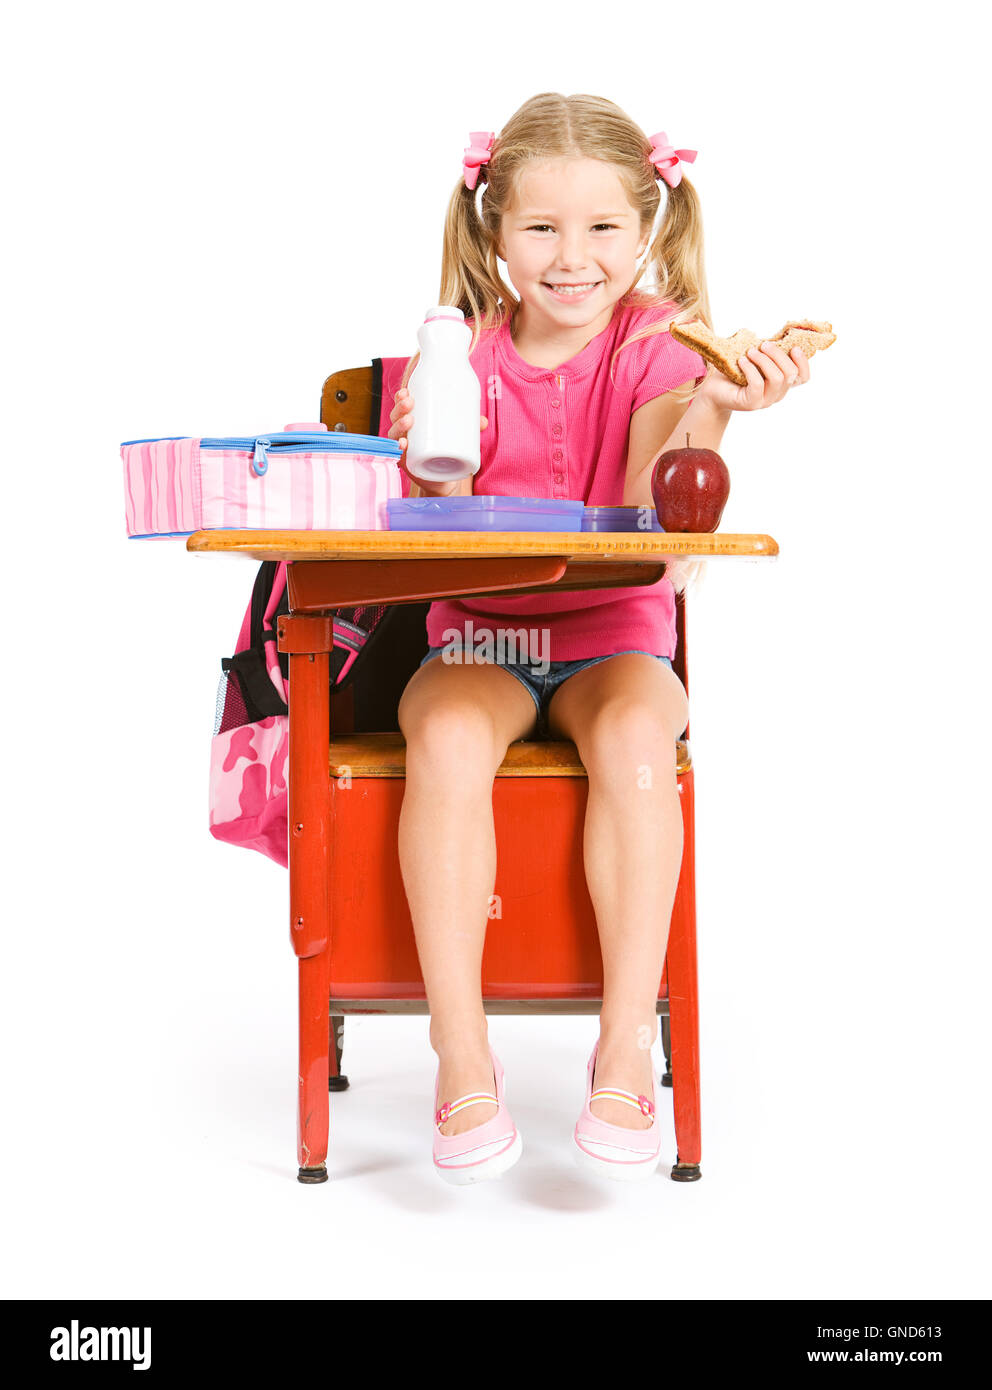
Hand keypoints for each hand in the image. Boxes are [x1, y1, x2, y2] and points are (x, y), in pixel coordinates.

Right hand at [389, 388, 487, 483]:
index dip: (400, 398)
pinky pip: (397, 456)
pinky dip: (397, 449)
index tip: (406, 391)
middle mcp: (404, 435)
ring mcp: (403, 450)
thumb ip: (469, 429)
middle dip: (400, 408)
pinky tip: (402, 444)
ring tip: (409, 420)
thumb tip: (483, 421)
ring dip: (398, 426)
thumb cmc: (447, 454)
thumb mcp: (457, 438)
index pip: (401, 408)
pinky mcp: (406, 464)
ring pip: (394, 434)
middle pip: (395, 418)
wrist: (443, 481)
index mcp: (413, 424)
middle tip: (411, 403)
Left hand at [696, 340, 810, 413]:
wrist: (713, 390)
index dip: (803, 362)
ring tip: (751, 352)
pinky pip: (758, 384)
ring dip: (765, 360)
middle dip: (778, 354)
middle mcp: (777, 394)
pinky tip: (741, 361)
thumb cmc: (734, 372)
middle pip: (791, 373)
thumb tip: (775, 336)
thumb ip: (767, 352)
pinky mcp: (751, 403)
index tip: (793, 347)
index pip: (803, 377)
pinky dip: (750, 368)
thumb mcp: (755, 359)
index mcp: (782, 383)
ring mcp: (765, 401)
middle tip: (763, 344)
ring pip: (777, 378)